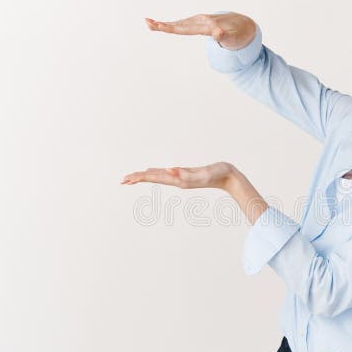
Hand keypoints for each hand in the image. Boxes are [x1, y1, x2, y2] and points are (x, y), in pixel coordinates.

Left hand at [120, 161, 236, 191]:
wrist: (229, 178)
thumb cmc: (218, 174)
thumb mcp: (203, 173)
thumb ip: (187, 173)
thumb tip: (170, 171)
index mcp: (179, 179)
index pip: (155, 178)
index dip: (140, 177)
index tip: (127, 179)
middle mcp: (178, 180)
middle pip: (153, 179)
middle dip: (137, 179)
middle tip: (122, 181)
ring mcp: (181, 178)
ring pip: (158, 177)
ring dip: (145, 177)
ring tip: (132, 178)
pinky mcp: (185, 175)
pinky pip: (166, 175)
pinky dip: (156, 174)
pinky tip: (153, 173)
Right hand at [144, 12, 256, 49]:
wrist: (243, 25)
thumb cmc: (239, 34)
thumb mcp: (235, 38)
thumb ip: (225, 36)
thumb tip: (217, 34)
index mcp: (208, 25)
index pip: (187, 28)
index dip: (173, 28)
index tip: (160, 26)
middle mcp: (201, 20)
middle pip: (180, 24)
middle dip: (164, 25)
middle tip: (147, 23)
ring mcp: (199, 21)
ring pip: (180, 23)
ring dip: (165, 24)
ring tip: (149, 23)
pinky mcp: (198, 22)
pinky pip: (183, 24)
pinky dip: (172, 25)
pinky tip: (162, 25)